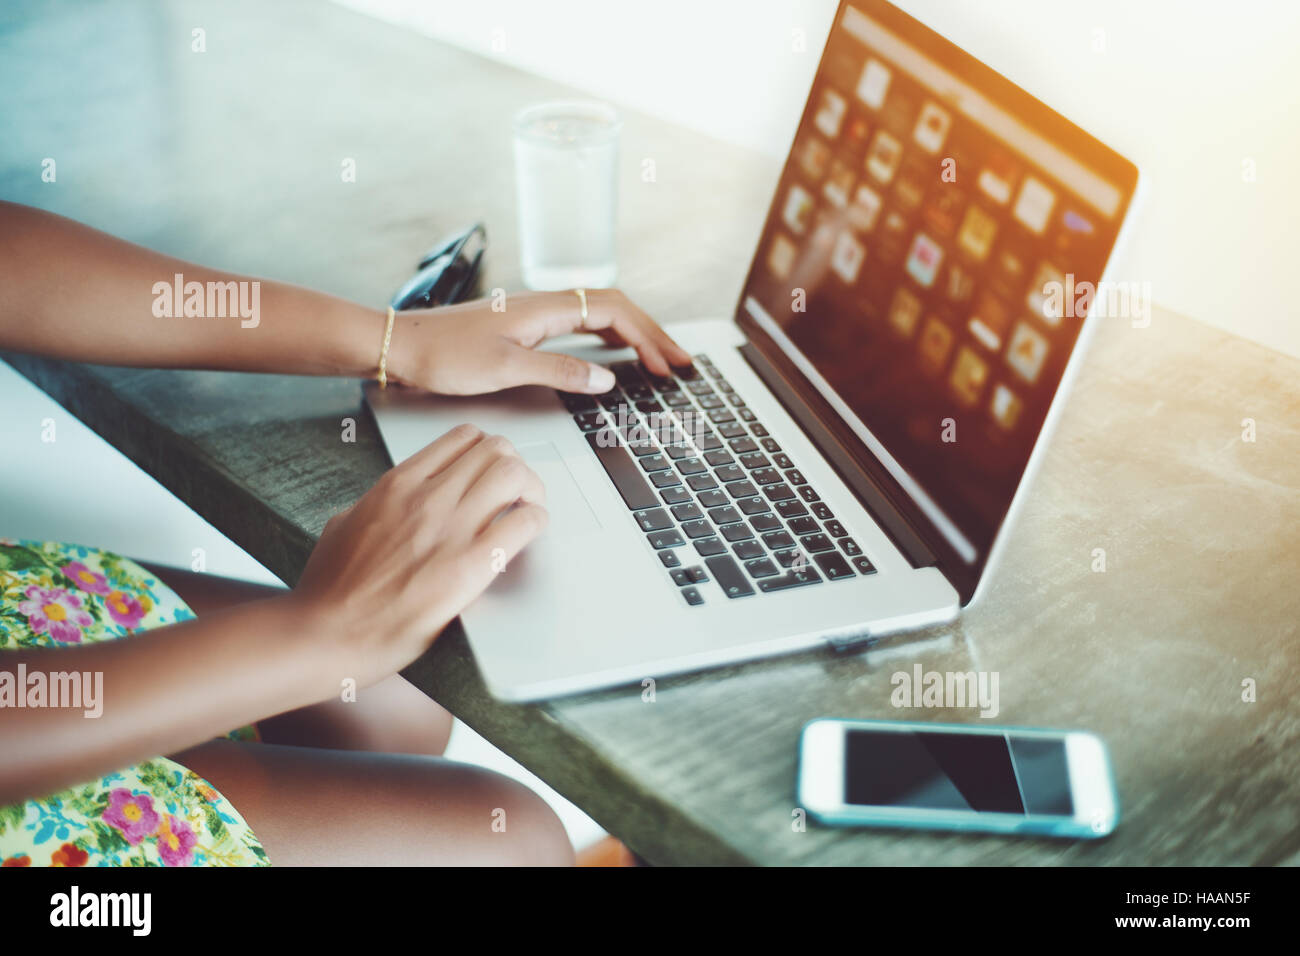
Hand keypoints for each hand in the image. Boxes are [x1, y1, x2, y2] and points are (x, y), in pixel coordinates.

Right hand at [292, 425, 545, 685]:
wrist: (324, 635)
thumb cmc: (327, 590)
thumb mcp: (344, 524)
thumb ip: (376, 504)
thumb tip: (390, 502)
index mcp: (397, 485)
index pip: (462, 438)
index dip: (486, 452)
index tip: (491, 473)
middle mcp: (427, 498)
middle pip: (496, 449)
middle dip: (515, 466)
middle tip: (517, 494)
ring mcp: (450, 529)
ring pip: (514, 474)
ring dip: (531, 489)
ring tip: (526, 510)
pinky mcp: (470, 567)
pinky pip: (523, 523)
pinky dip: (535, 523)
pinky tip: (528, 535)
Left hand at [385, 288, 692, 395]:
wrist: (403, 346)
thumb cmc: (445, 355)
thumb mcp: (506, 369)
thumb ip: (560, 373)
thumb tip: (606, 380)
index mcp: (546, 309)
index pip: (614, 312)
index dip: (648, 338)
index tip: (668, 366)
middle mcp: (545, 305)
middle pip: (615, 309)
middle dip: (653, 334)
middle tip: (681, 361)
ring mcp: (535, 315)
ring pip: (599, 315)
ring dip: (633, 334)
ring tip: (658, 358)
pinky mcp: (525, 327)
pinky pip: (580, 325)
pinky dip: (608, 337)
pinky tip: (613, 354)